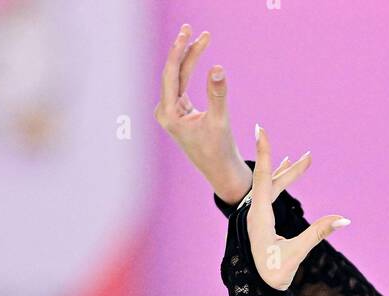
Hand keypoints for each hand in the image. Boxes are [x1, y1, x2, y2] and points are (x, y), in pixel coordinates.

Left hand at [154, 23, 251, 205]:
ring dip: (191, 58)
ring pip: (180, 77)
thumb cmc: (220, 152)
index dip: (178, 51)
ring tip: (203, 38)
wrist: (222, 172)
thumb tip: (217, 68)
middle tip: (196, 30)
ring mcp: (172, 111)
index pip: (170, 75)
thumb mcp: (220, 122)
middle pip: (175, 73)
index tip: (187, 33)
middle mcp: (166, 112)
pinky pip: (184, 84)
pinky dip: (192, 69)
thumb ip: (218, 94)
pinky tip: (198, 54)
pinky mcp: (181, 111)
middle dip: (186, 51)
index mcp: (169, 116)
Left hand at [246, 125, 349, 291]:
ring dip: (287, 174)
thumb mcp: (297, 253)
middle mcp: (256, 212)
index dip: (263, 153)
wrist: (258, 290)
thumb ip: (319, 233)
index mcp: (259, 216)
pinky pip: (269, 195)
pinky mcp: (261, 222)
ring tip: (301, 159)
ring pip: (271, 187)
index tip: (260, 129)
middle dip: (291, 169)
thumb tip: (344, 219)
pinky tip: (284, 173)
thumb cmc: (273, 274)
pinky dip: (279, 181)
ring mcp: (257, 217)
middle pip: (272, 181)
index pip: (262, 178)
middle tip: (309, 155)